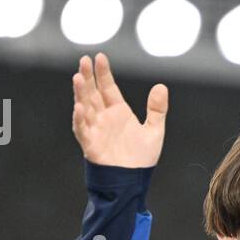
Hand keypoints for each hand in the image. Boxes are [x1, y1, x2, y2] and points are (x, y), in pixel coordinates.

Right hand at [71, 52, 169, 167]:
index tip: (100, 57)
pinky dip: (80, 119)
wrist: (133, 181)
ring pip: (85, 107)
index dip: (103, 73)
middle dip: (88, 77)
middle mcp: (104, 118)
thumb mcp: (154, 131)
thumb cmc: (141, 158)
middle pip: (93, 93)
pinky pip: (82, 130)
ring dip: (80, 93)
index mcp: (118, 112)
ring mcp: (96, 130)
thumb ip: (157, 109)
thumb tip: (161, 86)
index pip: (108, 88)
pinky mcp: (91, 144)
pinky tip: (79, 107)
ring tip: (78, 77)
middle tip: (84, 60)